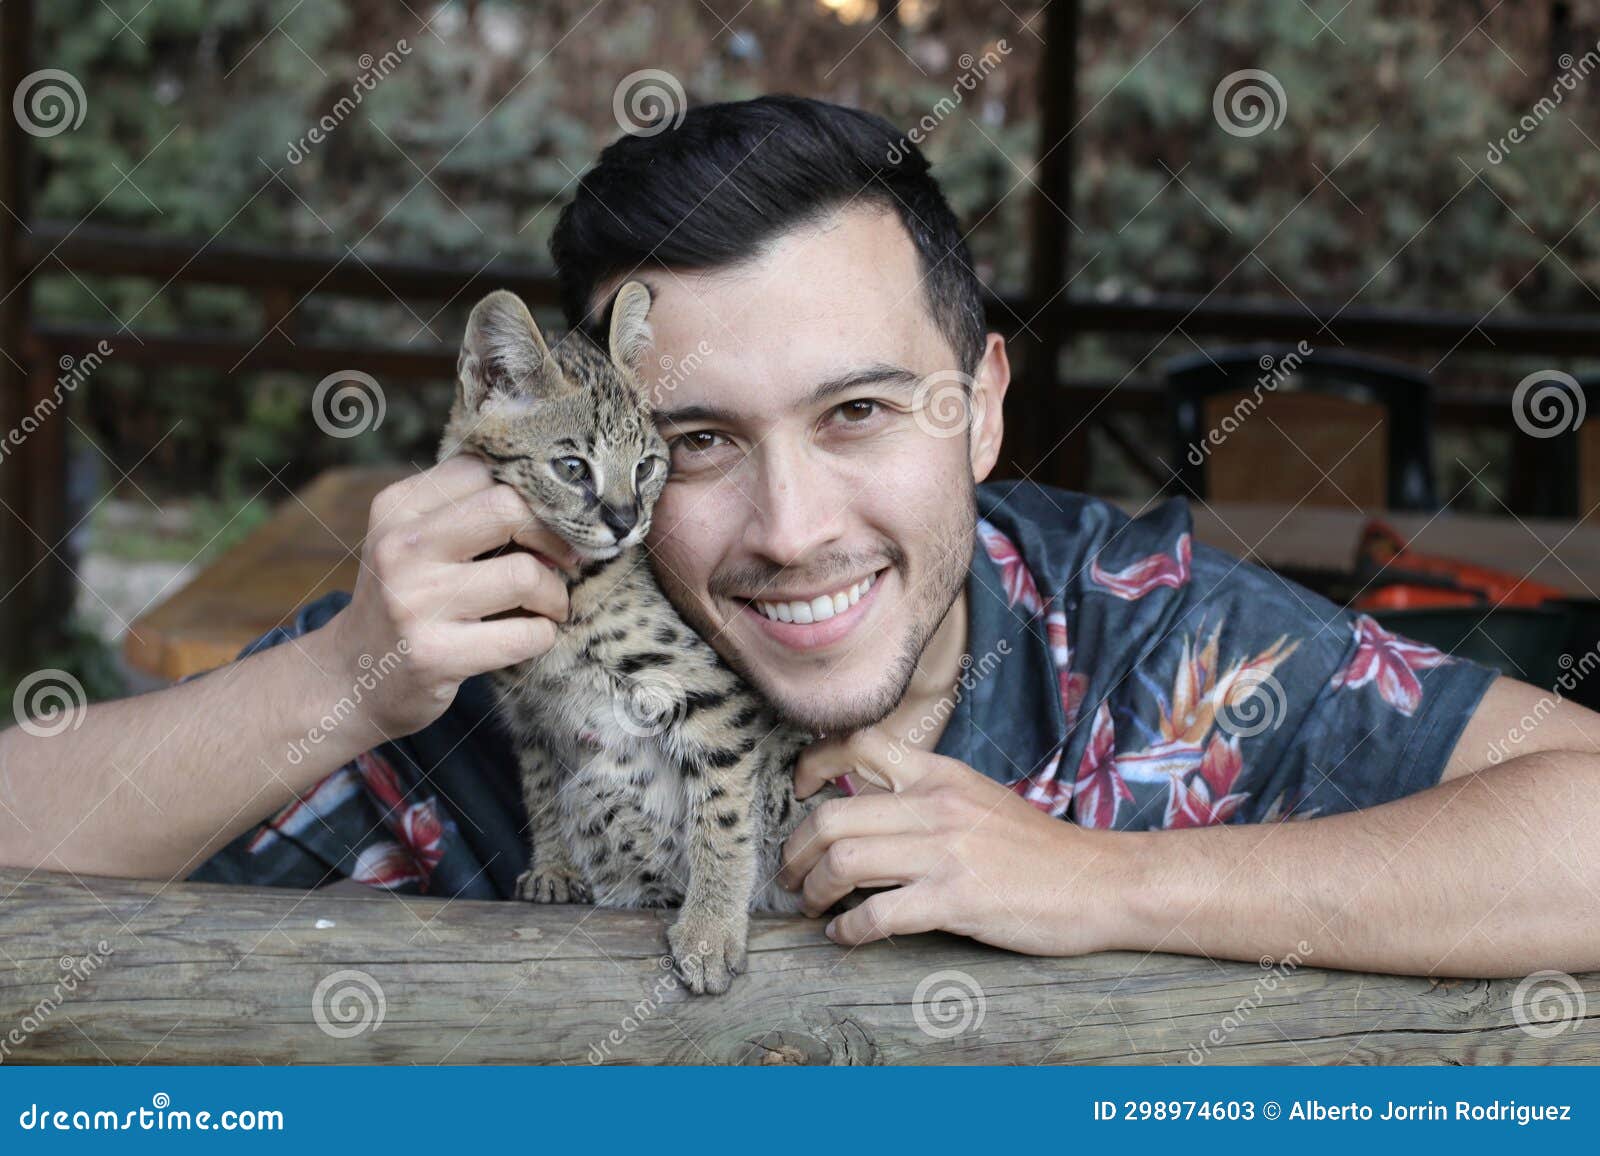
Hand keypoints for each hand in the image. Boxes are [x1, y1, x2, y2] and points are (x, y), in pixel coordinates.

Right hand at [322, 455, 577, 738]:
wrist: (353, 677)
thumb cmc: (408, 600)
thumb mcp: (417, 542)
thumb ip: (472, 513)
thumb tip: (561, 511)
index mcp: (398, 507)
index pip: (484, 469)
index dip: (531, 494)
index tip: (549, 522)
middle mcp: (401, 547)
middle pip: (509, 507)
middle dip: (554, 535)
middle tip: (566, 561)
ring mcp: (414, 602)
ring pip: (526, 574)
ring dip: (555, 595)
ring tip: (548, 607)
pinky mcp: (434, 655)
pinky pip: (526, 634)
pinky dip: (543, 635)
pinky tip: (529, 636)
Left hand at [778, 727, 1126, 955]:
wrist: (1097, 881)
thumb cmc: (1035, 848)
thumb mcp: (977, 798)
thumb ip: (925, 796)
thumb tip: (863, 809)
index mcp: (941, 774)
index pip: (861, 743)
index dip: (814, 764)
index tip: (798, 789)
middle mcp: (937, 805)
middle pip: (832, 815)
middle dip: (796, 850)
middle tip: (791, 873)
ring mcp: (945, 853)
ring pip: (843, 862)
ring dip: (813, 889)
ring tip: (811, 904)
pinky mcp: (954, 900)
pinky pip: (876, 914)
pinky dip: (847, 929)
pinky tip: (844, 935)